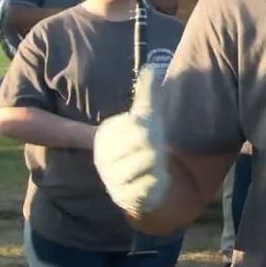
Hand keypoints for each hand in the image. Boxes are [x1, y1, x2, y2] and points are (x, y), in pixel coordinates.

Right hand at [94, 66, 170, 218]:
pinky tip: (161, 176)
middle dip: (155, 142)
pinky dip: (159, 180)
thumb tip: (151, 67)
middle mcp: (104, 158)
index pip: (133, 123)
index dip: (150, 124)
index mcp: (106, 135)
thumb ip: (146, 95)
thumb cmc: (143, 144)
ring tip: (159, 160)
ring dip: (158, 161)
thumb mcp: (145, 117)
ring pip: (146, 163)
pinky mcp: (125, 199)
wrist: (143, 181)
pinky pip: (147, 186)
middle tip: (159, 145)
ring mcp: (113, 179)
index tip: (153, 127)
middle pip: (141, 141)